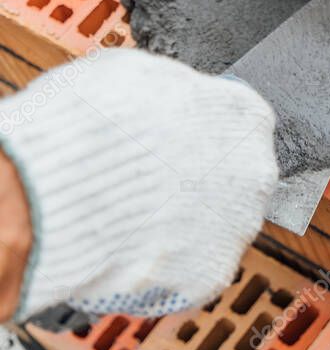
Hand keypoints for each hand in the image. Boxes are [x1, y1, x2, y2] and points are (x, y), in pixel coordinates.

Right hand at [0, 49, 277, 318]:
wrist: (54, 193)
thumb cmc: (89, 124)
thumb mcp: (136, 75)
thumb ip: (174, 93)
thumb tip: (173, 100)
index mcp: (245, 116)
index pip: (237, 122)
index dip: (199, 131)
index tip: (174, 139)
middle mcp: (256, 173)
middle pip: (233, 177)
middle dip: (196, 180)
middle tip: (150, 182)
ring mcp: (237, 227)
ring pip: (216, 225)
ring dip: (182, 224)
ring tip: (131, 219)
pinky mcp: (212, 273)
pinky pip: (192, 269)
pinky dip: (166, 264)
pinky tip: (131, 253)